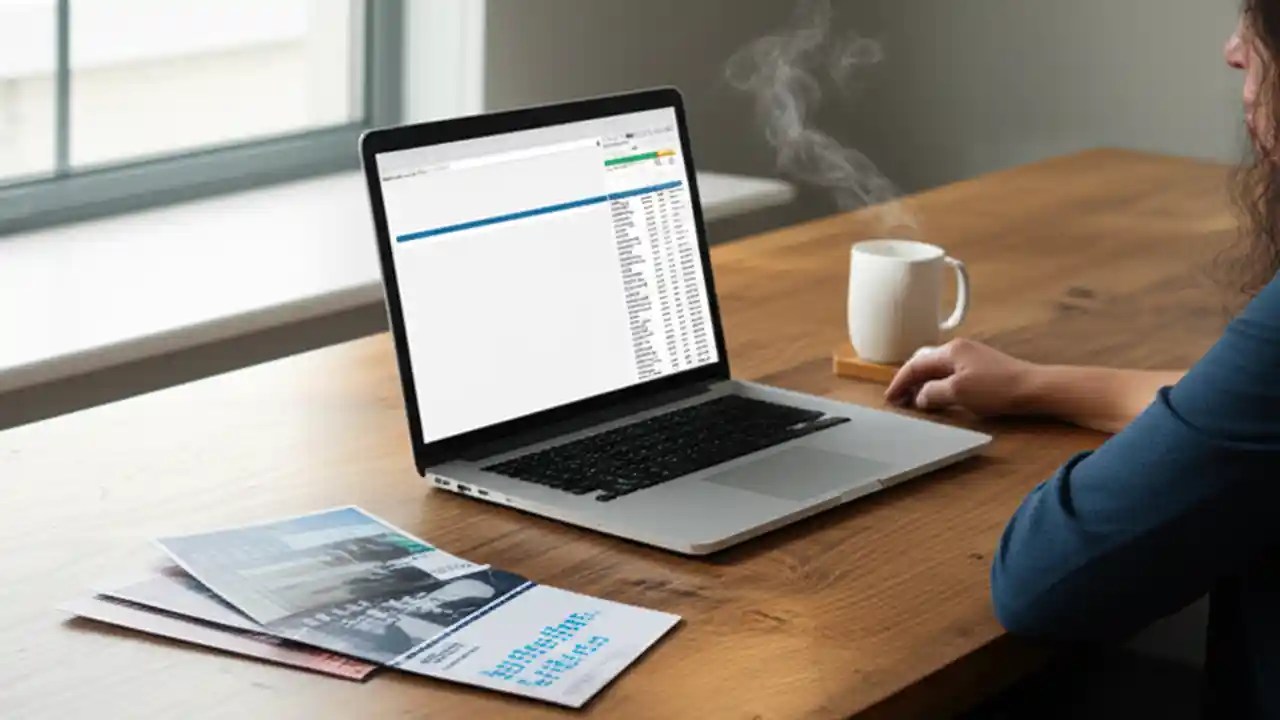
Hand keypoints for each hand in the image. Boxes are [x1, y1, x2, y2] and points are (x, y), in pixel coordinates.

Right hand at [885, 339, 1037, 415]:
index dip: (899, 382)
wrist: (1034, 388)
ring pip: (938, 369)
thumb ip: (933, 393)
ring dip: (925, 384)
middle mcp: (959, 349)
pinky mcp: (983, 367)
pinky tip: (941, 397)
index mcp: (950, 351)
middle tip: (900, 400)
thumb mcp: (958, 392)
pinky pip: (951, 374)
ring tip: (917, 401)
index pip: (915, 364)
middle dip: (910, 381)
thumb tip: (919, 397)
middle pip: (925, 363)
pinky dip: (939, 385)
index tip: (889, 399)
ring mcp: (972, 357)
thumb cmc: (996, 388)